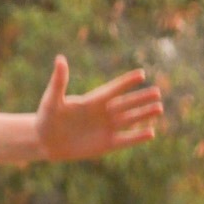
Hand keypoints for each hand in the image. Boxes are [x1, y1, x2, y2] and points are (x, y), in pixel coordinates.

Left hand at [34, 57, 163, 160]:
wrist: (43, 141)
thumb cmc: (46, 118)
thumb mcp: (52, 100)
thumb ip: (59, 82)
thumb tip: (60, 59)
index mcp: (92, 101)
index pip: (113, 90)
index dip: (125, 82)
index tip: (141, 73)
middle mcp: (103, 113)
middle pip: (126, 104)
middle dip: (141, 98)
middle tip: (157, 92)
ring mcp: (106, 129)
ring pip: (129, 120)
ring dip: (144, 114)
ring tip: (159, 108)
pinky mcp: (105, 144)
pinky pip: (125, 140)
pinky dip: (137, 137)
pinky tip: (151, 133)